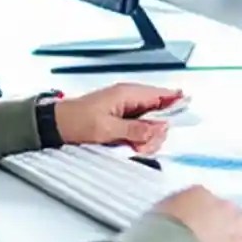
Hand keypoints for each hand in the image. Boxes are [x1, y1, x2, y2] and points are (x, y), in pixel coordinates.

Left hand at [52, 83, 182, 153]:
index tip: (187, 112)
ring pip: (150, 124)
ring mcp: (125, 109)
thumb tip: (160, 127)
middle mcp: (130, 99)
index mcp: (128, 94)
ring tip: (132, 148)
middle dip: (155, 132)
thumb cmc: (76, 121)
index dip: (176, 103)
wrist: (54, 125)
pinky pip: (138, 129)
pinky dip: (137, 139)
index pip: (162, 95)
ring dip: (146, 139)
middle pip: (159, 114)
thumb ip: (135, 128)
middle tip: (142, 146)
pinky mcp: (120, 119)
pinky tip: (128, 147)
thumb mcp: (107, 128)